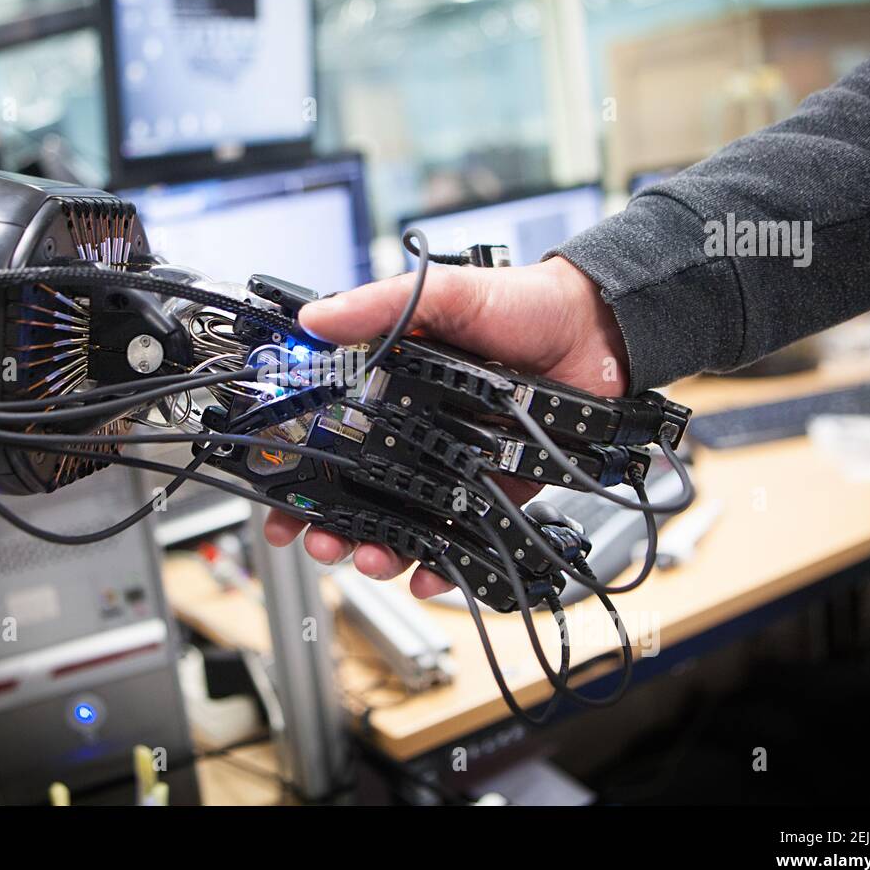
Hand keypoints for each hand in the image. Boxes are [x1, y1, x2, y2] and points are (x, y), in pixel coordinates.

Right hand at [263, 255, 629, 599]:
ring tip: (372, 559)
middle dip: (328, 524)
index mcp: (386, 382)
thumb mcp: (444, 294)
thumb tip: (315, 319)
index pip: (324, 431)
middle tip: (319, 542)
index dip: (293, 467)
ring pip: (399, 518)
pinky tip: (425, 575)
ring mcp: (449, 459)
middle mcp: (411, 427)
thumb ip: (379, 306)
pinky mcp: (491, 485)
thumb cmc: (520, 302)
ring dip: (377, 548)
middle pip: (353, 488)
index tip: (273, 497)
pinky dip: (441, 565)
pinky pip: (459, 534)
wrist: (596, 328)